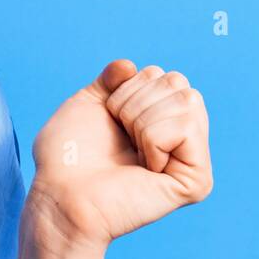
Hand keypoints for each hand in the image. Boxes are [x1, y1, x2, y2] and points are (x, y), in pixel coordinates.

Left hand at [29, 59, 212, 252]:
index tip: (109, 119)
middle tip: (120, 137)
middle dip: (135, 103)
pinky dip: (153, 140)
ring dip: (141, 122)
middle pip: (179, 84)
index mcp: (159, 120)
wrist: (62, 193)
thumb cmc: (68, 154)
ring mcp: (191, 160)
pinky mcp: (197, 181)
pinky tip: (144, 166)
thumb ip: (112, 80)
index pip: (163, 75)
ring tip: (130, 153)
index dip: (127, 90)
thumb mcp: (87, 103)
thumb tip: (130, 65)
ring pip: (186, 101)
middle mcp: (180, 138)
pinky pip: (185, 128)